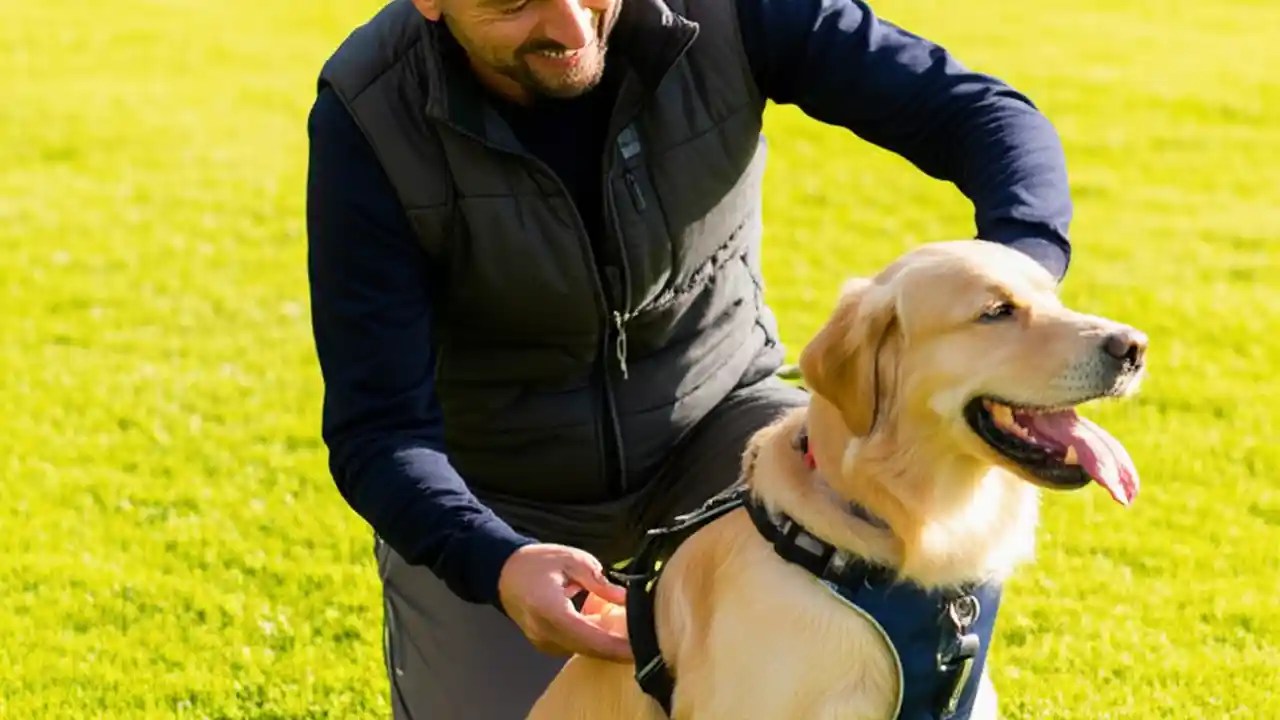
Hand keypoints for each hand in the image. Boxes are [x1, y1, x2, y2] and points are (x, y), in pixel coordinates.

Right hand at [497, 543, 632, 661]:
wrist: (503, 572)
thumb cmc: (536, 562)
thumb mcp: (571, 560)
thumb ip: (599, 581)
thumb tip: (627, 598)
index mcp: (551, 611)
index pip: (591, 638)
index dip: (618, 646)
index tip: (641, 648)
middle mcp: (546, 633)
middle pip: (590, 649)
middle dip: (618, 647)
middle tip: (644, 636)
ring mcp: (544, 642)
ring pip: (584, 650)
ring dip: (606, 641)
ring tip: (625, 624)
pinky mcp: (545, 645)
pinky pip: (575, 646)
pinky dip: (593, 637)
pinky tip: (604, 620)